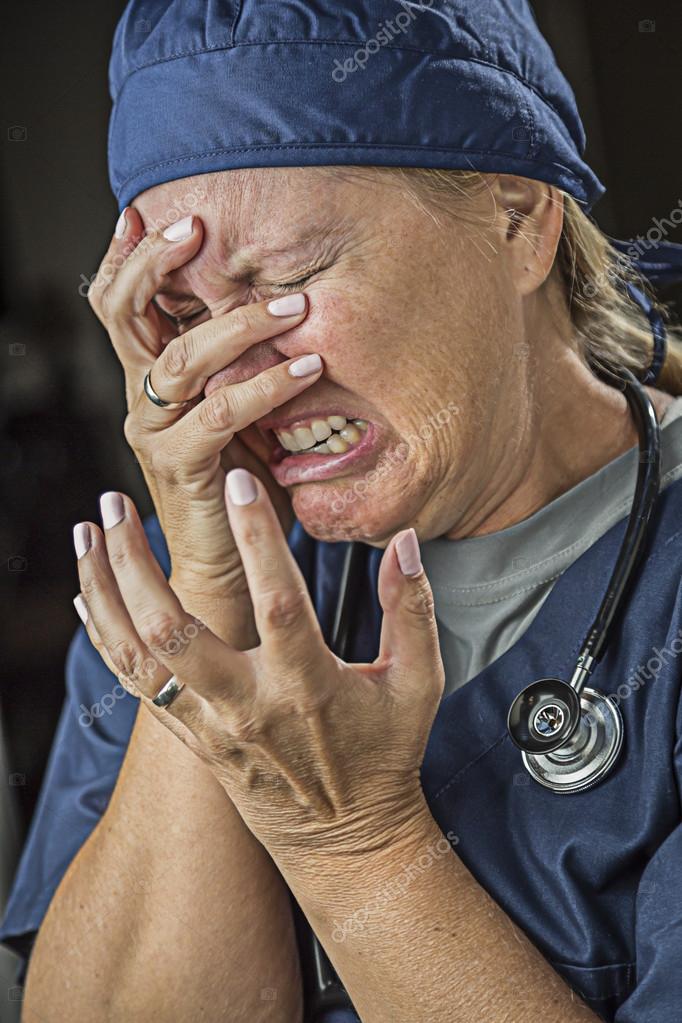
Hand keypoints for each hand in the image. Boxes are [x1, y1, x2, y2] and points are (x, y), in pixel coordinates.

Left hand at [72, 473, 444, 867]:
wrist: (345, 839)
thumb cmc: (384, 755)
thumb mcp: (417, 682)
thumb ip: (412, 609)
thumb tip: (406, 542)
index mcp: (307, 686)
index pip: (278, 603)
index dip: (258, 540)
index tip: (239, 482)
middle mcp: (247, 706)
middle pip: (174, 632)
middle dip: (137, 564)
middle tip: (116, 504)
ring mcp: (211, 726)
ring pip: (139, 657)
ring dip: (104, 593)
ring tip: (86, 536)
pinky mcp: (192, 739)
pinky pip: (135, 687)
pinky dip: (104, 638)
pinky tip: (86, 596)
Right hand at [87, 207, 320, 639]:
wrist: (226, 567)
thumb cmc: (238, 485)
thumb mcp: (236, 412)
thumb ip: (238, 367)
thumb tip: (280, 305)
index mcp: (150, 380)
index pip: (120, 306)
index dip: (126, 258)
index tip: (148, 213)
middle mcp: (142, 399)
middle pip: (125, 315)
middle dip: (157, 264)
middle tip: (200, 226)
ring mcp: (156, 432)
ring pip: (181, 360)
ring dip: (238, 325)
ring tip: (294, 307)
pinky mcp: (181, 466)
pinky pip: (219, 414)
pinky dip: (263, 387)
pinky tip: (304, 370)